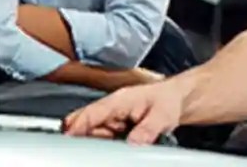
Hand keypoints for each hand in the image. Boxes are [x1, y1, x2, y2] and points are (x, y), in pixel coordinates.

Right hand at [62, 80, 186, 144]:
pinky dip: (108, 143)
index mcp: (119, 100)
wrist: (178, 99)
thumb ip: (147, 130)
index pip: (92, 113)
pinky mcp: (116, 125)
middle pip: (87, 123)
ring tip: (120, 141)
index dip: (77, 126)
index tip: (68, 138)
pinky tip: (120, 144)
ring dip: (100, 142)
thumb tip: (133, 142)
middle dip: (85, 136)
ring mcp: (113, 117)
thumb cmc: (169, 100)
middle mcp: (112, 107)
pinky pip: (104, 136)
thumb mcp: (162, 116)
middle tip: (94, 147)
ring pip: (94, 132)